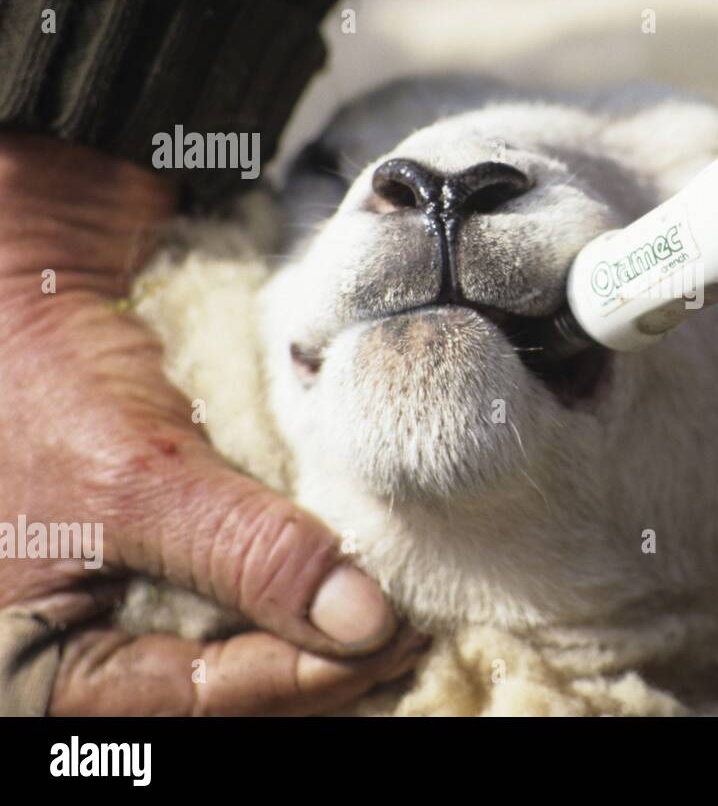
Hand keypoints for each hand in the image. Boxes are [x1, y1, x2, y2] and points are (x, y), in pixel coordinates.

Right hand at [0, 133, 425, 713]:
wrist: (27, 285)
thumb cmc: (39, 378)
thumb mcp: (138, 479)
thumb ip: (245, 556)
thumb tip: (361, 623)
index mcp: (37, 664)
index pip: (192, 701)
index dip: (299, 677)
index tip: (390, 639)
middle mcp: (76, 648)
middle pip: (220, 688)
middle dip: (317, 665)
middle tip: (409, 635)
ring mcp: (120, 604)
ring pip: (235, 649)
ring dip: (316, 636)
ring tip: (397, 618)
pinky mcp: (162, 560)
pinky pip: (234, 601)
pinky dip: (295, 595)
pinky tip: (354, 587)